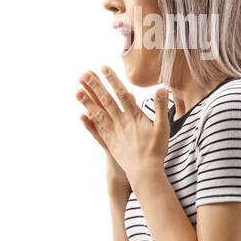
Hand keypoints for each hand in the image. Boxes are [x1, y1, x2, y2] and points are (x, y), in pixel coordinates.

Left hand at [76, 68, 168, 191]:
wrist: (145, 172)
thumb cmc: (157, 149)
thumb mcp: (163, 127)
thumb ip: (161, 107)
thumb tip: (162, 88)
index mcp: (134, 117)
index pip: (121, 94)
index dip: (112, 81)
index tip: (104, 69)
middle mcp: (121, 123)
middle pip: (106, 101)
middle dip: (95, 87)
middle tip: (84, 74)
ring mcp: (113, 133)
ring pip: (98, 114)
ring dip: (88, 102)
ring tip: (77, 90)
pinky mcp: (109, 143)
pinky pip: (97, 130)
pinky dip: (88, 122)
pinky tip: (81, 115)